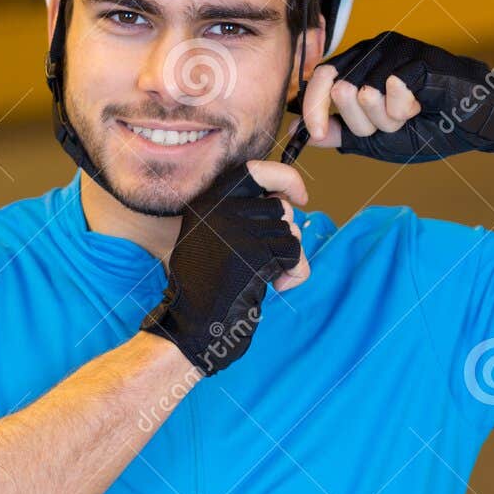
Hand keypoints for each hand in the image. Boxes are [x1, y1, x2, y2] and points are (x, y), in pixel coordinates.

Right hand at [139, 161, 306, 375]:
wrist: (194, 323)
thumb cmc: (207, 285)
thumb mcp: (212, 236)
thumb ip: (239, 213)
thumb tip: (286, 199)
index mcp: (207, 202)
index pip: (256, 170)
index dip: (285, 178)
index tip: (300, 196)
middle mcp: (220, 210)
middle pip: (280, 208)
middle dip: (286, 235)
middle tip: (272, 260)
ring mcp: (236, 231)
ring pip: (290, 232)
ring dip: (290, 259)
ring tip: (270, 277)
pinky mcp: (253, 254)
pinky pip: (295, 255)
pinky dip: (296, 273)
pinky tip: (279, 287)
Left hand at [300, 31, 493, 162]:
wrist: (474, 124)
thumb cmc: (429, 127)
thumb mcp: (375, 139)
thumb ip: (339, 132)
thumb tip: (299, 131)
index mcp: (360, 65)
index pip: (321, 77)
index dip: (312, 106)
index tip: (312, 132)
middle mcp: (374, 51)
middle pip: (339, 90)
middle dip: (362, 123)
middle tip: (391, 123)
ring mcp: (396, 49)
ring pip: (364, 94)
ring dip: (387, 119)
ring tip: (411, 113)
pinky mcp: (416, 56)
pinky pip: (391, 89)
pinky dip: (404, 109)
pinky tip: (422, 105)